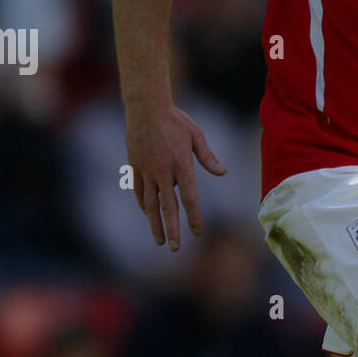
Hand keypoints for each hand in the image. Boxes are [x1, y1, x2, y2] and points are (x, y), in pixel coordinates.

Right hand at [125, 103, 225, 250]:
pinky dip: (143, 205)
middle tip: (174, 248)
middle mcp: (163, 172)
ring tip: (159, 240)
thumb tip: (222, 172)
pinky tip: (147, 215)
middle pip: (168, 207)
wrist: (146, 107)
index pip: (189, 198)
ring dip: (155, 223)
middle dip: (172, 229)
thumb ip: (208, 157)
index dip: (194, 217)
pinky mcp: (135, 167)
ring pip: (150, 204)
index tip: (197, 231)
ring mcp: (147, 171)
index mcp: (181, 166)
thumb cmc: (175, 120)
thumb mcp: (196, 135)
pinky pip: (138, 191)